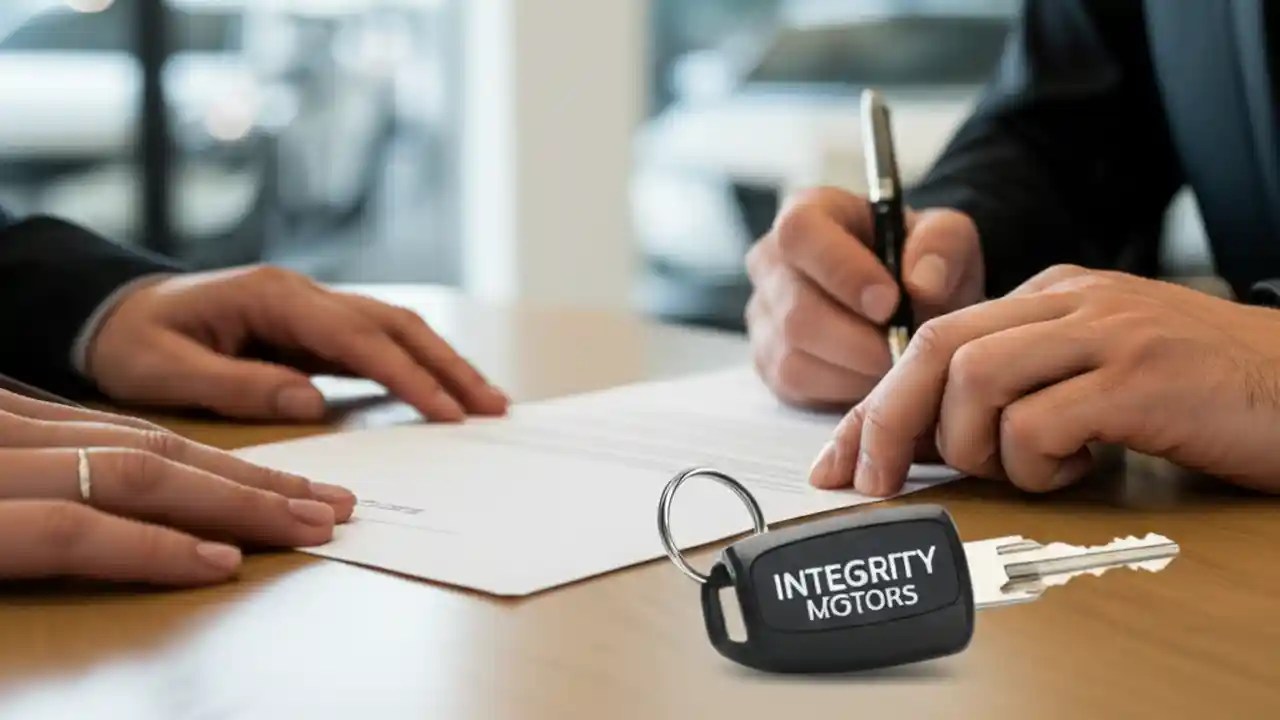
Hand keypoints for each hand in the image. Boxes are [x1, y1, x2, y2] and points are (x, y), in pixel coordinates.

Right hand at [0, 389, 354, 585]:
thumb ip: (40, 475)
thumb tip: (108, 496)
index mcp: (17, 428)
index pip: (140, 439)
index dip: (226, 467)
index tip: (295, 489)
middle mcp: (16, 437)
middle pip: (159, 451)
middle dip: (255, 482)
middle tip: (333, 505)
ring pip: (138, 476)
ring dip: (235, 502)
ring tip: (309, 526)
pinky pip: (72, 531)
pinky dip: (152, 546)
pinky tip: (220, 559)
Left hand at [87, 266, 508, 421]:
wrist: (111, 313)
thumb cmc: (133, 341)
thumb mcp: (165, 370)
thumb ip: (237, 384)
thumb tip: (313, 401)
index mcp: (273, 296)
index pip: (358, 336)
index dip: (408, 374)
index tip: (446, 411)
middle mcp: (304, 294)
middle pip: (396, 324)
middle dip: (448, 365)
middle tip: (493, 406)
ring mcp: (312, 310)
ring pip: (396, 329)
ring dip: (443, 363)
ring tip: (486, 401)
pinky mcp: (312, 330)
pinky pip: (377, 345)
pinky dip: (416, 367)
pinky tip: (441, 393)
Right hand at [745, 187, 984, 408]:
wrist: (909, 302)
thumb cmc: (918, 262)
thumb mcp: (948, 237)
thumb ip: (943, 244)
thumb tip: (921, 283)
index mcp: (807, 213)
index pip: (799, 234)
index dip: (841, 271)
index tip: (890, 302)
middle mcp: (770, 262)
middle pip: (795, 311)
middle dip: (859, 340)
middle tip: (905, 348)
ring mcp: (763, 315)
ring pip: (794, 356)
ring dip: (854, 369)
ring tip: (895, 361)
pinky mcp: (768, 361)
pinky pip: (796, 386)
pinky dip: (842, 389)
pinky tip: (872, 376)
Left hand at [809, 265, 1279, 494]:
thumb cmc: (1201, 392)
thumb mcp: (1097, 370)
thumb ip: (1024, 383)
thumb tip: (931, 436)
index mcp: (1052, 295)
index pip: (933, 337)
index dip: (875, 404)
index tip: (842, 461)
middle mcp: (1070, 301)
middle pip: (935, 347)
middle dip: (886, 421)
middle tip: (872, 481)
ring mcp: (1106, 333)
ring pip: (975, 379)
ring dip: (973, 445)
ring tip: (1023, 468)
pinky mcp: (1141, 378)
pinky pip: (1041, 421)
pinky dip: (1037, 462)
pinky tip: (1077, 468)